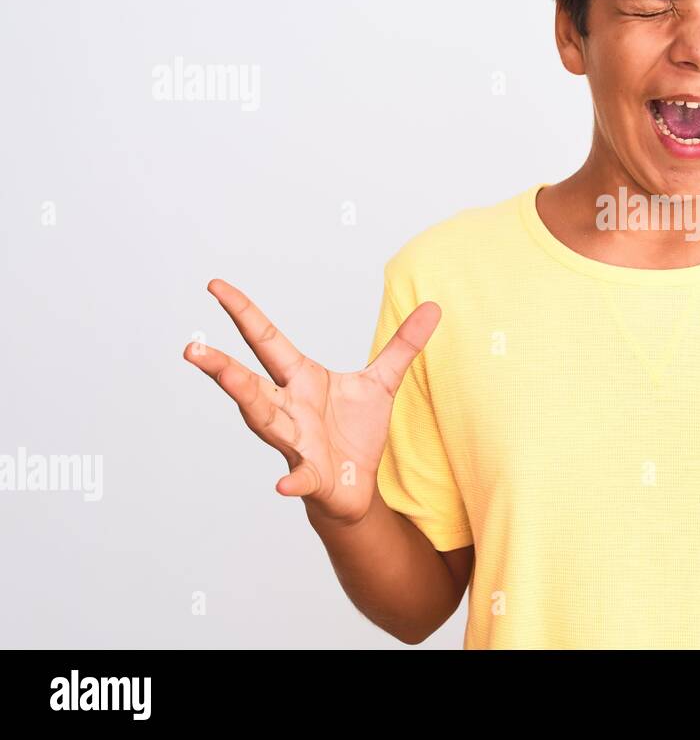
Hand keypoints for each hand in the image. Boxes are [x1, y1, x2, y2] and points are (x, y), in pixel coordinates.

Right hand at [184, 279, 439, 524]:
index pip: (267, 340)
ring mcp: (295, 444)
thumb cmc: (356, 432)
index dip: (243, 313)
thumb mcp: (383, 383)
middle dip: (222, 367)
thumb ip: (404, 346)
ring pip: (264, 422)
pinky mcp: (311, 477)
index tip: (216, 286)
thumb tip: (434, 306)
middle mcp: (288, 409)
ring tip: (225, 380)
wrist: (356, 488)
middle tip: (192, 350)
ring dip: (245, 403)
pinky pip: (298, 478)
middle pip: (251, 384)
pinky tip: (282, 484)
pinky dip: (291, 481)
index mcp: (301, 380)